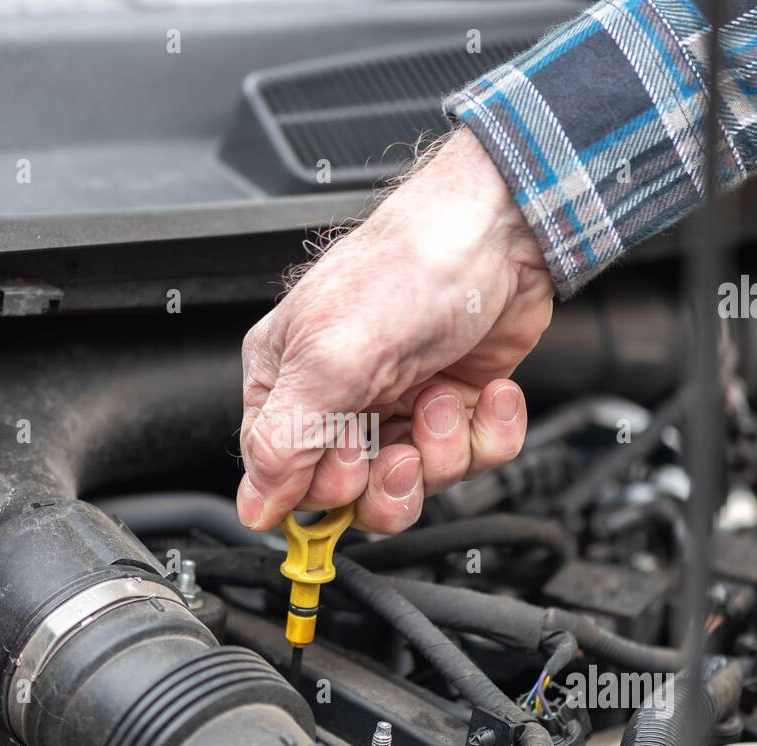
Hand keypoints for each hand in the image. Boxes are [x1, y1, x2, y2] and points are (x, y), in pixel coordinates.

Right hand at [238, 128, 553, 532]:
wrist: (501, 230)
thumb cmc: (407, 268)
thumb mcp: (330, 359)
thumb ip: (285, 440)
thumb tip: (256, 505)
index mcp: (289, 383)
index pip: (284, 478)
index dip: (324, 486)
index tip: (353, 459)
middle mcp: (339, 399)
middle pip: (352, 494)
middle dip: (390, 479)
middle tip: (405, 443)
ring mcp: (399, 405)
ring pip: (415, 484)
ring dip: (442, 451)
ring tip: (444, 399)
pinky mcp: (452, 405)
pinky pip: (471, 457)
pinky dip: (488, 432)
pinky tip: (488, 393)